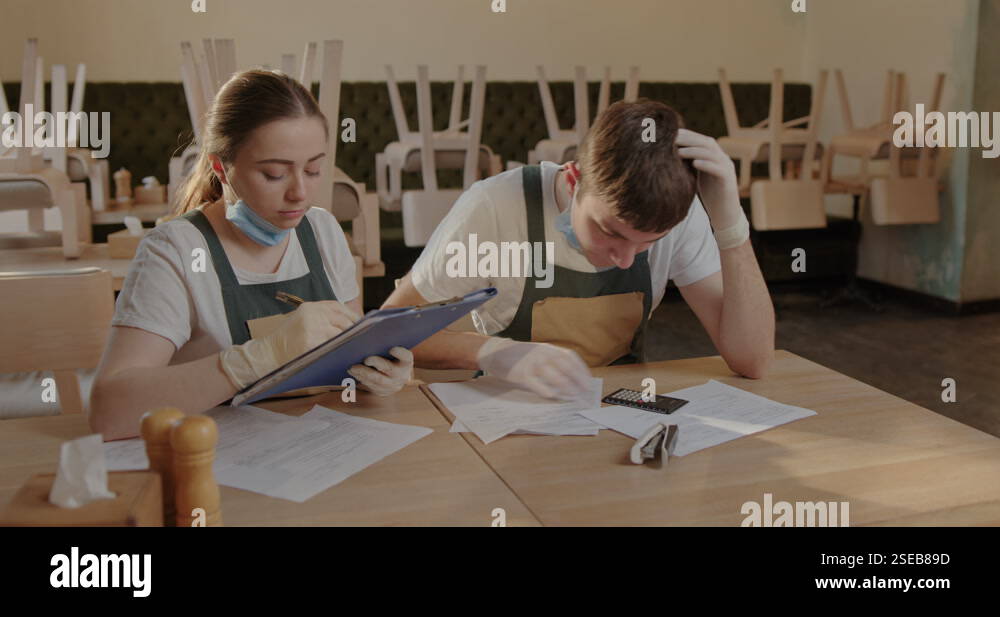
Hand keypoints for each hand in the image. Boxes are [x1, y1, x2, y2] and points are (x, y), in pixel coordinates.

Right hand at [219, 301, 358, 388]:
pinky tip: (343, 354)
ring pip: (339, 334)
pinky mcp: (311, 343)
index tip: (360, 324)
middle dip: (352, 330)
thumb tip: (350, 324)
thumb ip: (322, 318)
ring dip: (348, 341)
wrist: (269, 353)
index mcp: (309, 307)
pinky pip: (331, 346)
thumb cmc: (287, 339)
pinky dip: (339, 350)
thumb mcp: (303, 320)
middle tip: (362, 338)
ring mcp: (311, 328)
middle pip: (341, 320)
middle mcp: (311, 314)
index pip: (337, 307)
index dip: (351, 315)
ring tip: (354, 347)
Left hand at [348, 347, 413, 395]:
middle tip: (366, 359)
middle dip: (377, 364)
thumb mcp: (393, 352)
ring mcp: (392, 386)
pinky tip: (354, 373)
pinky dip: (361, 379)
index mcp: (406, 362)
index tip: (392, 349)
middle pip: (390, 370)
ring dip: (364, 374)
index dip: (400, 353)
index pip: (406, 357)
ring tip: (353, 367)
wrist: (395, 377)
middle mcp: (402, 375)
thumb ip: (386, 345)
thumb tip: (371, 337)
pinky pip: (371, 387)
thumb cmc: (391, 357)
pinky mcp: (382, 392)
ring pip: (378, 381)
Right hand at [476, 337, 592, 399]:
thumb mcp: (539, 353)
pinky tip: (551, 396)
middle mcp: (542, 353)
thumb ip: (553, 363)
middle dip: (577, 381)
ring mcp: (531, 362)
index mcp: (549, 349)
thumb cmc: (521, 357)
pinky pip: (535, 382)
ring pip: (553, 375)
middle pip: (565, 367)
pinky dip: (544, 390)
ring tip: (572, 397)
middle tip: (584, 393)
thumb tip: (572, 380)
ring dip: (565, 387)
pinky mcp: (520, 373)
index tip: (588, 383)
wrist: (496, 352)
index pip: (571, 358)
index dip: (581, 371)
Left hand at [675, 128, 742, 228]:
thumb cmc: (710, 196)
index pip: (702, 140)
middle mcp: (723, 159)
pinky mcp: (728, 181)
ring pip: (712, 154)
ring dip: (695, 151)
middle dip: (690, 139)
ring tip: (679, 152)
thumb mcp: (698, 177)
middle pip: (707, 143)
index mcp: (716, 157)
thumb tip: (671, 156)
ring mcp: (728, 169)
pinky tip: (695, 164)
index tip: (672, 133)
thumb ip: (691, 165)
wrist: (725, 215)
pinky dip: (706, 165)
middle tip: (673, 139)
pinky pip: (718, 169)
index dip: (688, 135)